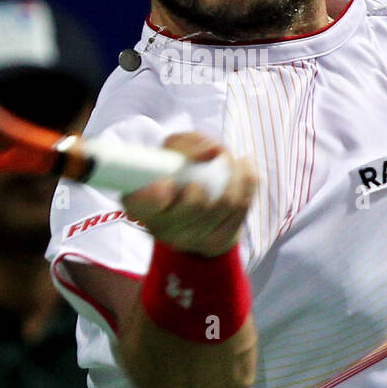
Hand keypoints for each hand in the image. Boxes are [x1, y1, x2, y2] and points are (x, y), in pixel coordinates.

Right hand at [122, 133, 256, 256]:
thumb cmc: (178, 169)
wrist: (199, 201)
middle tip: (220, 152)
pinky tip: (246, 170)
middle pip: (193, 205)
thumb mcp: (174, 149)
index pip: (141, 204)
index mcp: (139, 202)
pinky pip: (240, 211)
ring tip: (233, 158)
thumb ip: (186, 144)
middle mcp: (159, 227)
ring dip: (235, 174)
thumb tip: (212, 150)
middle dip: (213, 172)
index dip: (155, 196)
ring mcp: (187, 240)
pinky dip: (247, 184)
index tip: (168, 182)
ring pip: (224, 205)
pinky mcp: (214, 243)